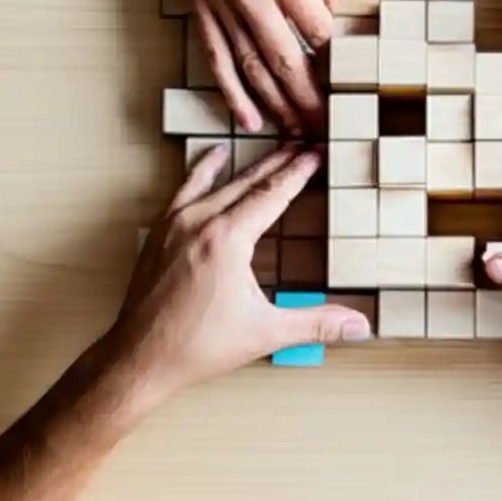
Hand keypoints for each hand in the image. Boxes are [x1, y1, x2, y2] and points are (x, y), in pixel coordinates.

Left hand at [112, 144, 369, 395]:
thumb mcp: (266, 332)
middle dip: (280, 161)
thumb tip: (361, 325)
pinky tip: (214, 157)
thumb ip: (317, 324)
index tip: (316, 152)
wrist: (140, 358)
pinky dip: (204, 169)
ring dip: (248, 163)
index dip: (298, 172)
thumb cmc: (199, 346)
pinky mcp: (160, 232)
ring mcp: (175, 224)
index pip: (272, 194)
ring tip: (271, 146)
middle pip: (248, 181)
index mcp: (227, 239)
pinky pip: (186, 188)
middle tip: (303, 143)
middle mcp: (200, 221)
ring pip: (219, 181)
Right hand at [152, 0, 337, 135]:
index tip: (345, 83)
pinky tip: (250, 119)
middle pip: (287, 62)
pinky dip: (233, 94)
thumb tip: (333, 26)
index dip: (333, 61)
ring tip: (297, 133)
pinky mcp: (202, 11)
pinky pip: (218, 61)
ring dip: (278, 106)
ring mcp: (222, 6)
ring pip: (253, 69)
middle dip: (309, 101)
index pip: (317, 32)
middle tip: (326, 129)